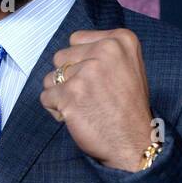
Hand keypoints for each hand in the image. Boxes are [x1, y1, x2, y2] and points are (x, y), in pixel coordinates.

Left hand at [40, 28, 155, 171]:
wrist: (135, 142)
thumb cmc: (129, 108)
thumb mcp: (128, 66)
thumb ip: (102, 52)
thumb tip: (71, 52)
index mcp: (120, 40)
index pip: (76, 39)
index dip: (80, 61)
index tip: (97, 79)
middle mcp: (105, 50)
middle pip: (61, 57)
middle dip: (68, 78)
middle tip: (90, 96)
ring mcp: (87, 72)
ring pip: (50, 77)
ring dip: (60, 94)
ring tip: (83, 106)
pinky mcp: (71, 93)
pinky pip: (46, 97)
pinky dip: (56, 110)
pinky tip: (77, 117)